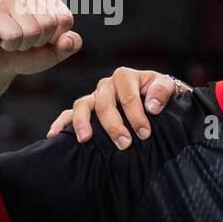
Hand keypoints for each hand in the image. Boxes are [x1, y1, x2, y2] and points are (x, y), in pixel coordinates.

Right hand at [0, 0, 81, 79]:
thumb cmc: (28, 53)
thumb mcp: (56, 52)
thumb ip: (70, 45)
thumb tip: (68, 40)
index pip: (64, 18)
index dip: (56, 37)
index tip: (43, 38)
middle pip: (49, 22)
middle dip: (39, 40)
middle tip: (26, 40)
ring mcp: (8, 1)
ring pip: (31, 30)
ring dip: (24, 44)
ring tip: (14, 41)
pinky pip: (13, 35)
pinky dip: (10, 45)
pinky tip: (2, 41)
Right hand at [46, 67, 178, 145]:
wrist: (156, 98)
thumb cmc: (160, 94)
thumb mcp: (168, 87)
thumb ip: (162, 91)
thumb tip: (152, 107)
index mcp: (125, 77)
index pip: (127, 96)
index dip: (136, 115)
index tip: (145, 133)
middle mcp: (107, 85)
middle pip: (104, 103)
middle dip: (114, 125)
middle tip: (125, 144)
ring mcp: (94, 97)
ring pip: (82, 106)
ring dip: (83, 123)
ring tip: (85, 139)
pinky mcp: (87, 109)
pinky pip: (68, 113)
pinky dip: (60, 122)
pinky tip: (54, 135)